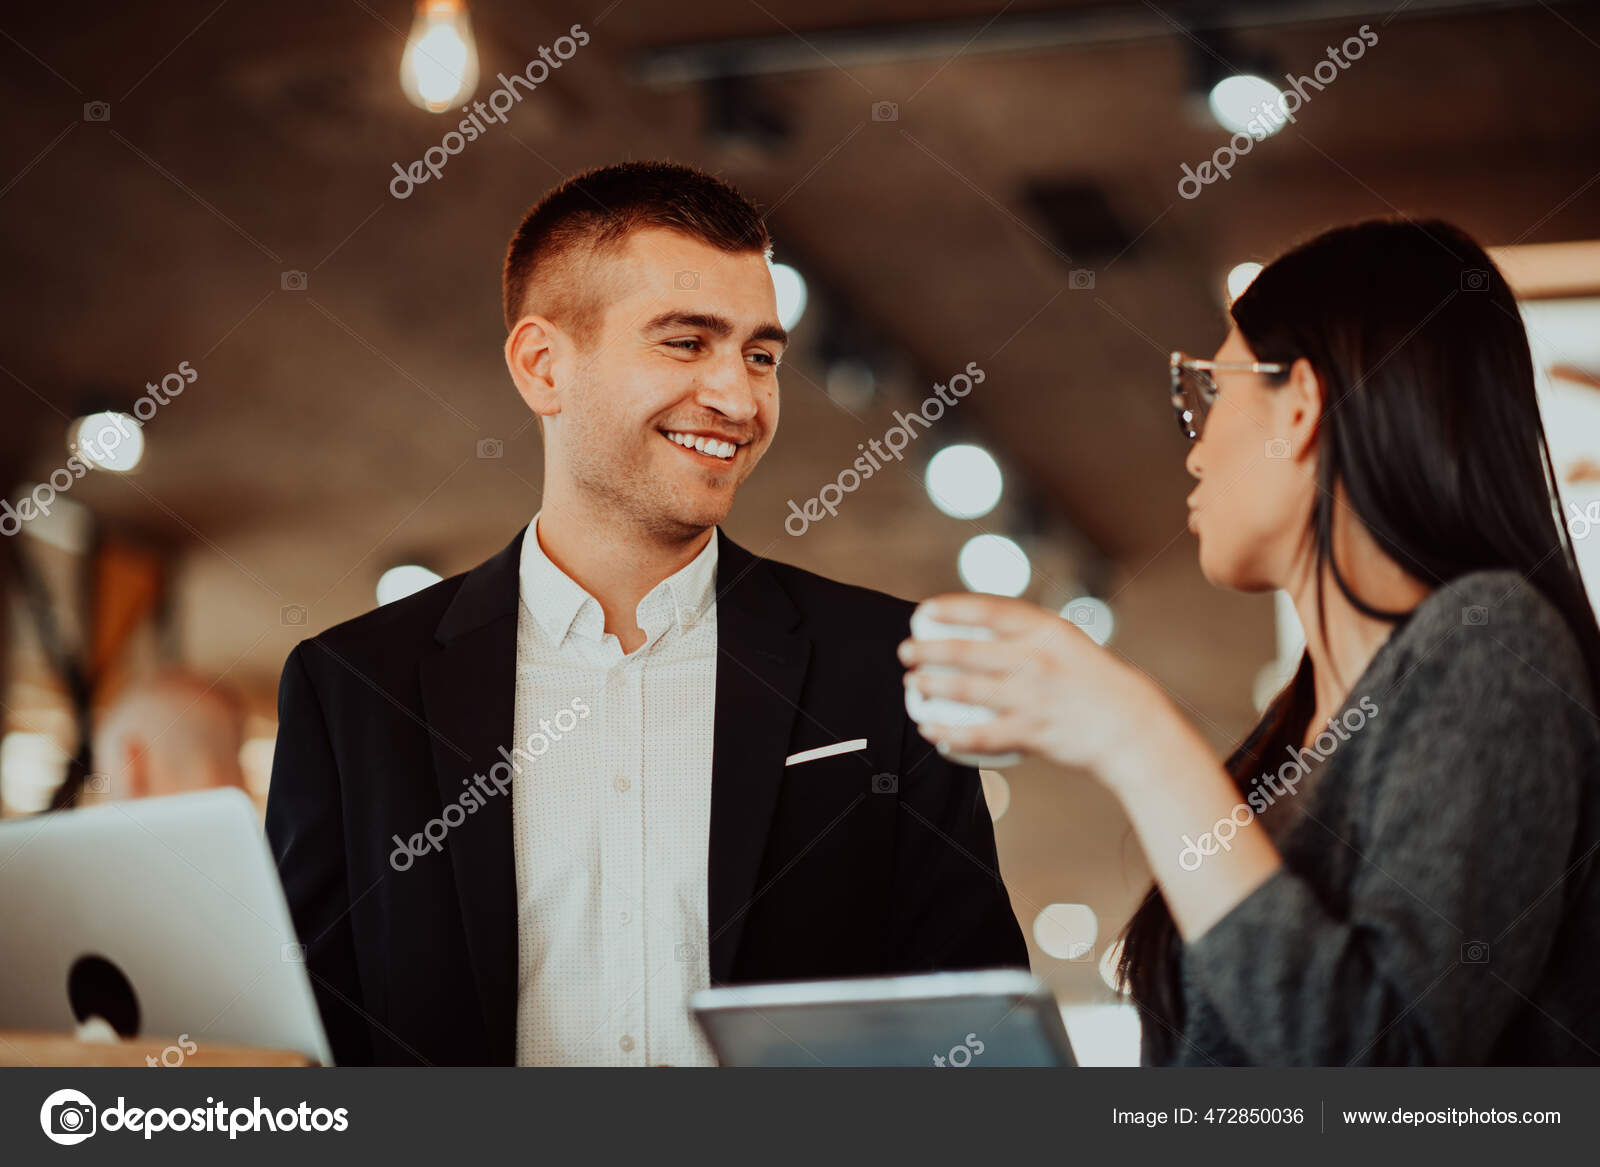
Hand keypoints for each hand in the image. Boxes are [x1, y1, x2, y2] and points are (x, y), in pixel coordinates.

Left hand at [898, 593, 1173, 788]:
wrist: (1128, 724)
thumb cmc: (1090, 680)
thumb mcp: (1063, 641)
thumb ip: (1025, 633)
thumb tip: (974, 626)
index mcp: (1045, 630)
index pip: (987, 610)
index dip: (950, 608)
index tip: (923, 611)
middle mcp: (1036, 660)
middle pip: (967, 651)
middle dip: (927, 650)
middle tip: (905, 652)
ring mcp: (1032, 698)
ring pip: (966, 691)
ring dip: (931, 687)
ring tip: (912, 686)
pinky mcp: (1031, 733)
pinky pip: (979, 736)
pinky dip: (950, 734)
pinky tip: (931, 731)